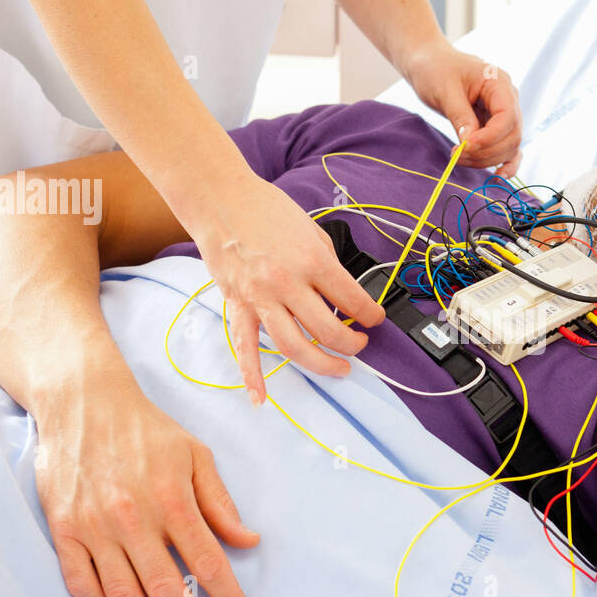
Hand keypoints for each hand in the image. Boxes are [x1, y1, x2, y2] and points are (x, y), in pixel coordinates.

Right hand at [35, 374, 261, 596]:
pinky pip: (81, 582)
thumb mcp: (195, 455)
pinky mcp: (64, 529)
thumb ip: (219, 502)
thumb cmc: (145, 429)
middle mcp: (133, 517)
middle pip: (166, 587)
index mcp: (172, 498)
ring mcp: (94, 526)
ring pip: (123, 594)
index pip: (207, 561)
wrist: (82, 402)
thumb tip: (248, 541)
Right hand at [192, 172, 386, 400]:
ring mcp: (260, 298)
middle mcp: (287, 283)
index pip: (352, 300)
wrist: (220, 199)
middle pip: (328, 330)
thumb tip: (343, 297)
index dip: (371, 315)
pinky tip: (261, 397)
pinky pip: (245, 347)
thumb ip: (328, 266)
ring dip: (321, 364)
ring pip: (294, 346)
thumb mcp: (312, 231)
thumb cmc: (267, 210)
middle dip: (351, 343)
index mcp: (312, 261)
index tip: (376, 319)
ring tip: (339, 367)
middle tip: (359, 343)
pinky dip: (252, 375)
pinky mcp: (238, 305)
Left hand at [400, 39, 523, 176]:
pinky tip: (498, 176)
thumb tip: (470, 143)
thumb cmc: (436, 70)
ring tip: (458, 157)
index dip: (490, 137)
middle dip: (486, 151)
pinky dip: (504, 163)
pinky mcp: (495, 126)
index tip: (467, 145)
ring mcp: (504, 114)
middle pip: (511, 136)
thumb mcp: (445, 91)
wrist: (431, 65)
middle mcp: (508, 99)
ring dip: (487, 159)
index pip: (508, 117)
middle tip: (457, 154)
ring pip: (509, 146)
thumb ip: (460, 116)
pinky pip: (507, 148)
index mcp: (499, 83)